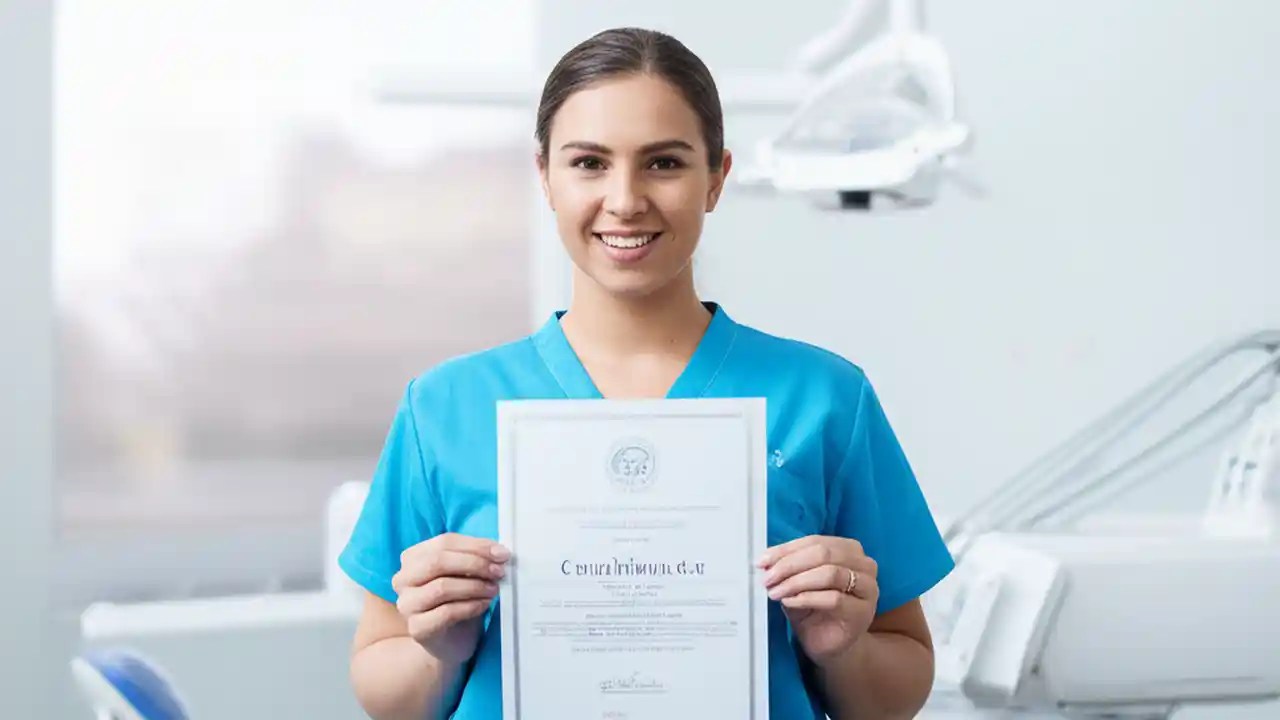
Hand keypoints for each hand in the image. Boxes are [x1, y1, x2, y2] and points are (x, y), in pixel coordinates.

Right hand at [391, 533, 509, 665]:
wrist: (451, 641)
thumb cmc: (458, 601)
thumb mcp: (466, 573)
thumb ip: (475, 557)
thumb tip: (498, 551)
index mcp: (412, 557)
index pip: (444, 542)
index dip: (475, 546)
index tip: (502, 553)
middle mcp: (403, 579)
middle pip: (437, 562)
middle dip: (474, 564)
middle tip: (498, 571)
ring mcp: (407, 604)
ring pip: (441, 587)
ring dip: (474, 586)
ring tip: (493, 589)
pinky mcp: (417, 628)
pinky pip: (446, 612)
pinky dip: (471, 606)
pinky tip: (484, 604)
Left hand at [757, 535, 878, 663]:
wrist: (830, 644)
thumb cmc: (815, 610)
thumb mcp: (797, 583)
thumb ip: (787, 568)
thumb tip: (765, 560)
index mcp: (849, 550)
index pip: (815, 541)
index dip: (786, 550)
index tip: (762, 562)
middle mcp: (864, 564)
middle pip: (823, 554)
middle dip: (790, 565)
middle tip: (768, 578)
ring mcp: (867, 588)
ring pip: (830, 574)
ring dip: (797, 582)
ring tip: (776, 592)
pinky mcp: (863, 611)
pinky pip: (833, 598)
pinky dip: (806, 598)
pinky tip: (790, 602)